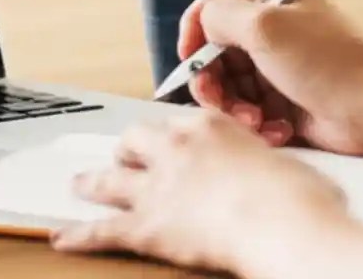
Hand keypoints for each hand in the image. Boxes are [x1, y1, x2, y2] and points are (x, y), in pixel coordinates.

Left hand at [51, 111, 348, 272]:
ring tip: (79, 184)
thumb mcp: (288, 165)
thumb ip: (267, 165)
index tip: (172, 141)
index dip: (173, 136)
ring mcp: (156, 186)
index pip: (176, 123)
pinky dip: (80, 236)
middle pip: (135, 140)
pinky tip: (62, 238)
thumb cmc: (300, 197)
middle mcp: (175, 148)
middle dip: (128, 151)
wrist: (284, 224)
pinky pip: (103, 230)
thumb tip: (278, 179)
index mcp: (210, 126)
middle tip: (126, 159)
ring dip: (91, 182)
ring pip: (110, 178)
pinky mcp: (146, 225)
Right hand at [178, 0, 362, 155]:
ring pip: (231, 87)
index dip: (194, 30)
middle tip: (214, 99)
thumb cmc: (327, 62)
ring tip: (252, 120)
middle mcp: (276, 33)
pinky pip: (251, 112)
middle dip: (212, 79)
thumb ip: (221, 16)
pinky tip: (274, 129)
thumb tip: (202, 29)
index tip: (188, 57)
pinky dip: (256, 124)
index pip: (215, 6)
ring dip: (233, 106)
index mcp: (273, 3)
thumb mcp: (265, 25)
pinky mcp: (287, 103)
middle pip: (217, 53)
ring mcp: (281, 69)